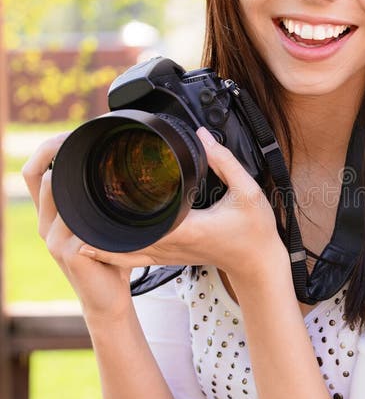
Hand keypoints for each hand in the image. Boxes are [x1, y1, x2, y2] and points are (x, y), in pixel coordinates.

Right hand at [22, 132, 134, 320]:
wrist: (108, 298)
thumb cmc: (108, 257)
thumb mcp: (101, 222)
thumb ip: (98, 199)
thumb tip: (117, 165)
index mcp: (50, 214)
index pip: (34, 172)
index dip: (47, 149)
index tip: (71, 134)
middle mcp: (46, 224)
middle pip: (43, 177)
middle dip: (65, 155)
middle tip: (96, 144)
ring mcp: (53, 239)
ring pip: (58, 194)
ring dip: (80, 181)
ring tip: (108, 172)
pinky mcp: (69, 252)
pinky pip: (77, 222)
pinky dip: (94, 211)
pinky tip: (112, 209)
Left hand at [75, 128, 287, 287]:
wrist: (259, 263)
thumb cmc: (256, 230)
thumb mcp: (248, 191)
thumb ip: (225, 162)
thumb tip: (203, 135)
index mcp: (189, 228)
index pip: (145, 225)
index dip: (117, 217)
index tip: (94, 203)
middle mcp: (175, 244)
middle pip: (126, 240)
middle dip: (99, 227)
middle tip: (72, 208)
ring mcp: (171, 254)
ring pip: (126, 254)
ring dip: (101, 242)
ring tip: (74, 227)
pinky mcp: (171, 257)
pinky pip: (136, 258)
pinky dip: (114, 252)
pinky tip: (97, 245)